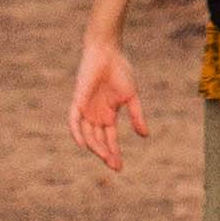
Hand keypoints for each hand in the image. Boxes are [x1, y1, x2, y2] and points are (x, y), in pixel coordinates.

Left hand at [68, 36, 149, 174]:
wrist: (108, 53)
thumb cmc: (120, 71)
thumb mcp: (131, 97)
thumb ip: (137, 116)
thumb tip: (145, 136)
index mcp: (108, 115)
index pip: (109, 139)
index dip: (114, 153)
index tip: (119, 167)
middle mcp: (96, 115)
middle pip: (98, 140)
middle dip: (106, 154)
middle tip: (115, 166)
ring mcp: (86, 109)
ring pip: (88, 135)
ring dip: (96, 147)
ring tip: (106, 157)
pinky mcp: (78, 101)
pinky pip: (74, 121)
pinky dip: (77, 133)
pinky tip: (83, 144)